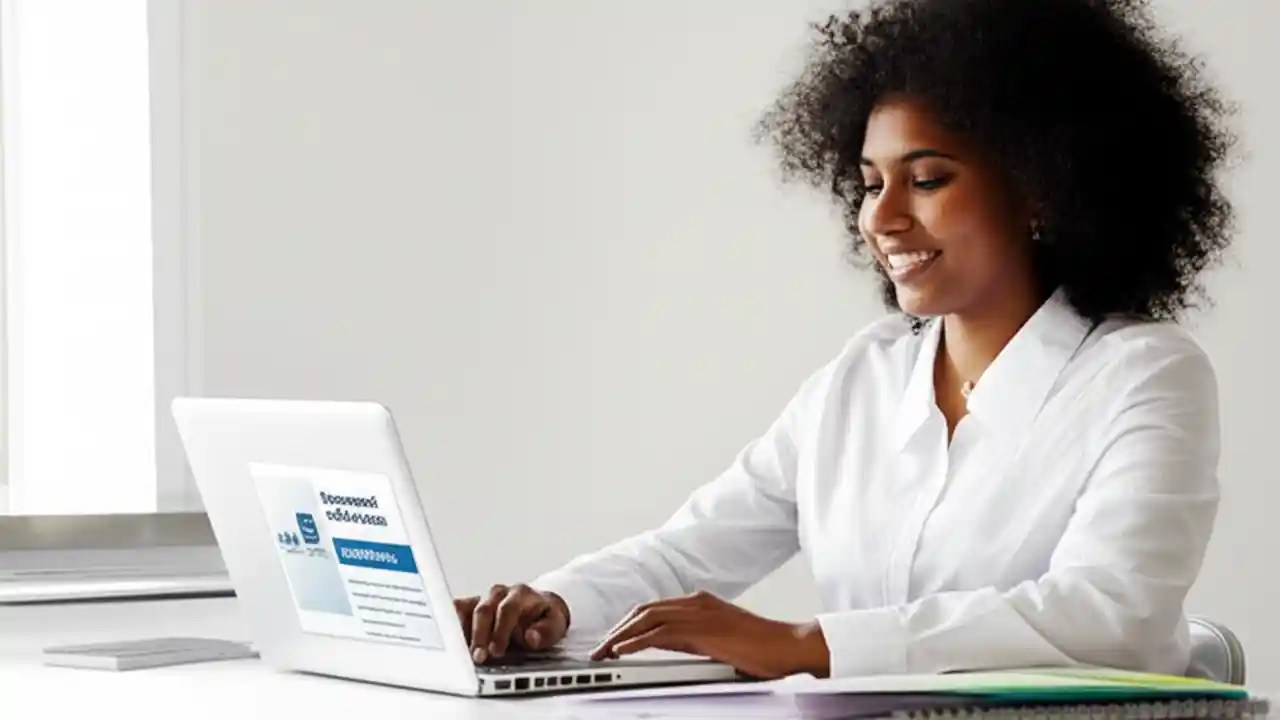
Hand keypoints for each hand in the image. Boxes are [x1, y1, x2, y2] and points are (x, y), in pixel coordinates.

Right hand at [454, 583, 570, 663]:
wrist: (538, 608)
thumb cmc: (544, 618)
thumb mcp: (555, 625)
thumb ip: (545, 632)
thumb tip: (531, 637)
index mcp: (521, 594)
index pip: (508, 609)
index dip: (501, 630)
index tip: (496, 650)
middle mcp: (500, 593)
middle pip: (484, 610)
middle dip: (480, 635)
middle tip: (479, 657)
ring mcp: (484, 598)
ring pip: (467, 610)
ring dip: (463, 632)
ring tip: (462, 653)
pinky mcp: (472, 605)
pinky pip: (458, 609)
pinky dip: (453, 624)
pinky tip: (452, 640)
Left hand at [589, 590, 829, 678]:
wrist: (787, 646)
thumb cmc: (761, 647)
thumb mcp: (718, 639)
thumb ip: (691, 636)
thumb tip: (663, 643)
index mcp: (700, 601)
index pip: (654, 607)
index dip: (630, 622)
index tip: (614, 637)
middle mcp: (695, 601)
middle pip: (644, 609)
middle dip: (619, 628)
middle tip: (601, 646)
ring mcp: (698, 612)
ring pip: (646, 618)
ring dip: (620, 635)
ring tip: (604, 651)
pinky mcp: (700, 629)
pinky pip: (657, 634)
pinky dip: (635, 641)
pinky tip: (622, 651)